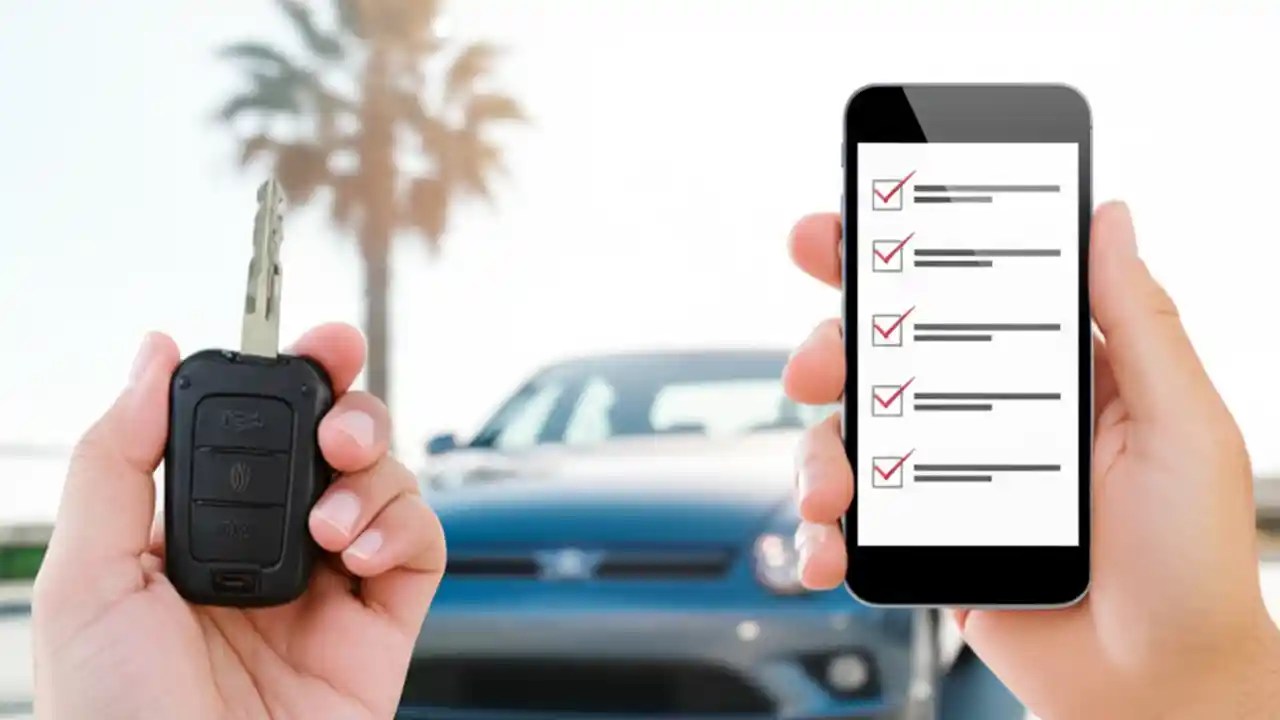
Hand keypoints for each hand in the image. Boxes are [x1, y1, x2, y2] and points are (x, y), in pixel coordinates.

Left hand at [32, 324, 444, 719]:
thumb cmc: (115, 719)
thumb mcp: (87, 578)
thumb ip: (118, 457)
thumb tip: (152, 354)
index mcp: (197, 534)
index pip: (258, 434)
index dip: (296, 380)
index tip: (320, 344)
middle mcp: (271, 554)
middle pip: (336, 447)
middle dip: (351, 413)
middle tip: (339, 421)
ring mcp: (331, 591)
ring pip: (386, 486)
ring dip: (373, 476)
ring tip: (335, 522)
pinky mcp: (382, 629)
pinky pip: (420, 550)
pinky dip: (405, 528)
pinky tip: (362, 553)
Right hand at [783, 203, 1279, 717]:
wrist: (1154, 691)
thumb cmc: (1191, 564)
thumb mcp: (1182, 425)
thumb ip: (1138, 319)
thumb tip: (1107, 218)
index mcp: (1047, 376)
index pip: (959, 294)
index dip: (891, 254)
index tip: (838, 232)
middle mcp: (985, 419)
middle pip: (882, 358)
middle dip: (829, 348)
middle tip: (817, 366)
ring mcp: (944, 483)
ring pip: (848, 437)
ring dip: (816, 452)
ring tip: (829, 492)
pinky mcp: (917, 545)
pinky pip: (848, 523)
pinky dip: (819, 532)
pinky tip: (827, 545)